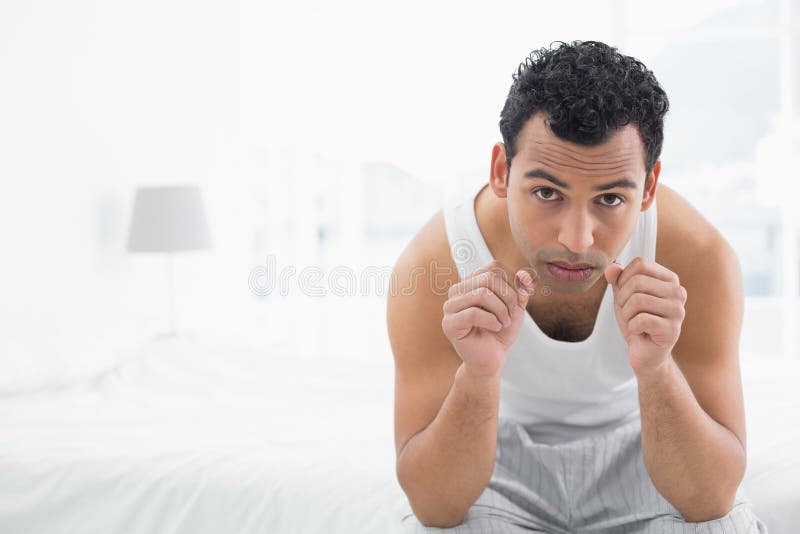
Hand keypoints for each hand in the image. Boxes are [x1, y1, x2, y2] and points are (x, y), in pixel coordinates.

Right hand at [442, 261, 536, 379]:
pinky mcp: (449, 324)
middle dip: (508, 296)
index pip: (493, 267)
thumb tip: (525, 274)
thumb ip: (521, 289)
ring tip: (504, 322)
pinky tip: (495, 328)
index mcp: (471, 281)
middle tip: (512, 314)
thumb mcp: (516, 306)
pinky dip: (491, 321)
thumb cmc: (501, 331)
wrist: (492, 359)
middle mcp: (457, 290)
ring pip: (481, 294)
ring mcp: (450, 306)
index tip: (519, 301)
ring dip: (501, 310)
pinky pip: (473, 313)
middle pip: (488, 278)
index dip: (512, 282)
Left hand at [604, 257, 687, 377]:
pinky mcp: (672, 330)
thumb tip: (611, 268)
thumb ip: (617, 279)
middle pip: (637, 281)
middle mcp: (678, 292)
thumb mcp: (623, 296)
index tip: (627, 295)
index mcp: (669, 279)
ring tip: (635, 322)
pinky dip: (632, 327)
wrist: (645, 352)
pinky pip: (640, 320)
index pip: (640, 264)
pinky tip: (640, 332)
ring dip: (627, 314)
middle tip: (630, 313)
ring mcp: (678, 311)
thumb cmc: (636, 321)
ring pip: (637, 300)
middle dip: (623, 299)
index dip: (624, 278)